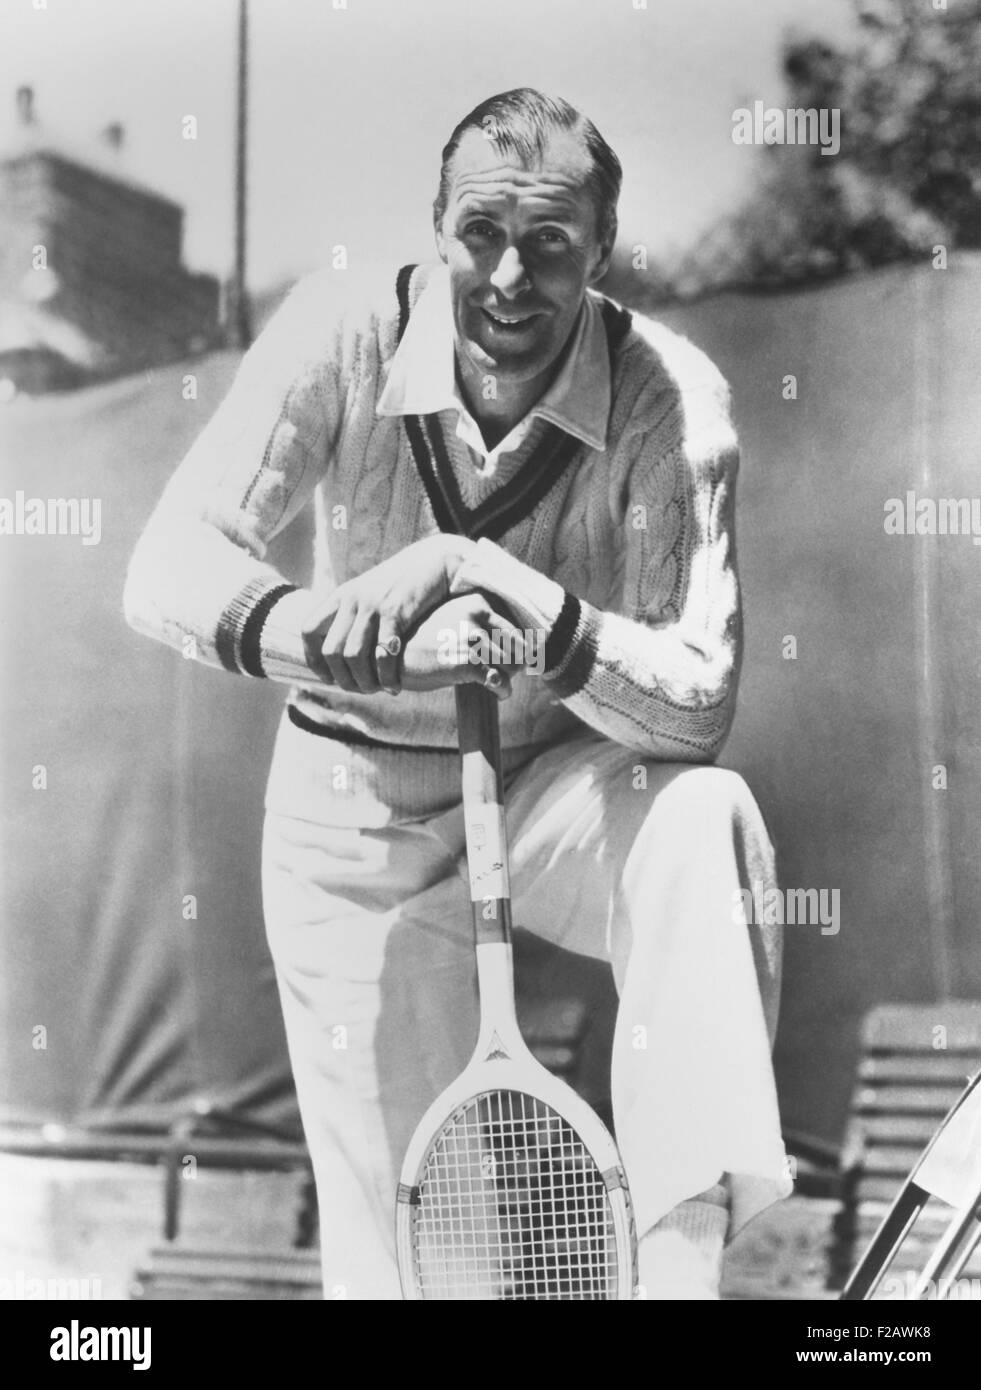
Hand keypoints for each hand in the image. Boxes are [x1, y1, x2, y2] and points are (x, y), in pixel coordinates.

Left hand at [301, 535, 476, 694]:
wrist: (434, 561)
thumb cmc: (404, 585)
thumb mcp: (371, 593)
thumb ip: (355, 614)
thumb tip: (344, 650)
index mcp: (342, 595)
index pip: (309, 630)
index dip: (314, 659)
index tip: (329, 678)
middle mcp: (352, 599)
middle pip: (331, 651)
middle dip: (343, 678)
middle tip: (360, 690)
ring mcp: (373, 604)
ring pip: (354, 656)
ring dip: (364, 682)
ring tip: (377, 690)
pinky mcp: (396, 611)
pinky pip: (383, 654)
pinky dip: (387, 676)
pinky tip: (394, 686)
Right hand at [400, 593, 527, 700]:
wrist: (394, 656)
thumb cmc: (427, 642)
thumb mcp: (454, 622)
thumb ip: (482, 627)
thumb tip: (521, 649)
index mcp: (476, 603)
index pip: (515, 630)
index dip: (518, 649)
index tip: (516, 661)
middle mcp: (476, 617)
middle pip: (517, 648)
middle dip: (514, 665)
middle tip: (504, 674)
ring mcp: (470, 638)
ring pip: (512, 665)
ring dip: (508, 679)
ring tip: (499, 685)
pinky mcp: (465, 662)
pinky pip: (498, 681)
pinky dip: (503, 691)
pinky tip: (498, 694)